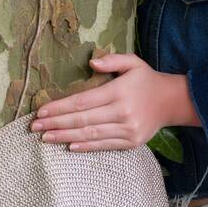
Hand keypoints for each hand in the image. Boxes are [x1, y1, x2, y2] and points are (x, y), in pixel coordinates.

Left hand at [29, 52, 186, 150]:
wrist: (173, 102)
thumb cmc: (147, 80)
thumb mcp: (133, 62)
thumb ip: (112, 60)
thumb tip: (91, 62)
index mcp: (119, 91)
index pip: (83, 101)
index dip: (60, 107)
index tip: (41, 111)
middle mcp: (122, 112)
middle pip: (83, 120)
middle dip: (56, 123)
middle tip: (34, 126)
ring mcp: (127, 129)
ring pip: (90, 135)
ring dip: (65, 137)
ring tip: (46, 137)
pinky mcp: (131, 142)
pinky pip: (104, 145)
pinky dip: (85, 147)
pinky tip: (69, 145)